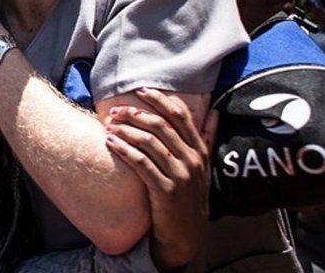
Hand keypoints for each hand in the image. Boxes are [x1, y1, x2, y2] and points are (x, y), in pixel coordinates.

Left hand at [105, 88, 217, 270]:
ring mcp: (180, 176)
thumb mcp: (203, 168)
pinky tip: (110, 143)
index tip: (141, 90)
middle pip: (161, 126)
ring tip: (108, 126)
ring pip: (149, 142)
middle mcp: (192, 160)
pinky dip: (124, 150)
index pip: (181, 117)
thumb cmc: (190, 196)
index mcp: (200, 151)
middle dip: (135, 113)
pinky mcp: (166, 191)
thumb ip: (207, 139)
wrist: (186, 235)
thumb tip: (216, 112)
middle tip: (115, 110)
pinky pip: (141, 164)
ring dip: (126, 130)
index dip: (161, 100)